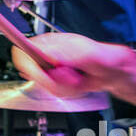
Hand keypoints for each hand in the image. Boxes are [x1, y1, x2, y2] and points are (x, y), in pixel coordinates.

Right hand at [11, 32, 135, 107]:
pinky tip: (76, 84)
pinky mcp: (57, 80)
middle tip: (70, 77)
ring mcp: (52, 68)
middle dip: (53, 82)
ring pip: (44, 86)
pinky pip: (53, 92)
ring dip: (63, 88)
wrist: (112, 72)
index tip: (46, 75)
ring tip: (76, 79)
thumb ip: (65, 54)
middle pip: (32, 75)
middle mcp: (47, 54)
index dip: (31, 68)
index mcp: (50, 43)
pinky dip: (66, 91)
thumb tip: (46, 53)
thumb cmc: (103, 58)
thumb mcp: (86, 54)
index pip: (23, 54)